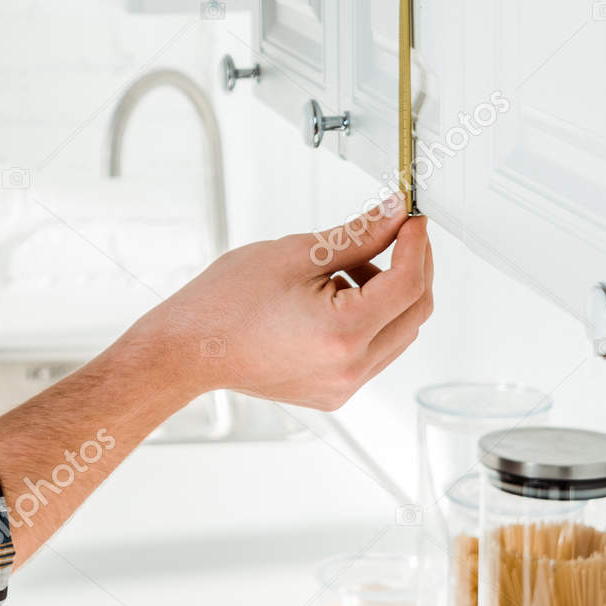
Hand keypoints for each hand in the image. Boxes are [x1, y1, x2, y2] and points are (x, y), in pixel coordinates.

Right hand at [147, 202, 433, 411]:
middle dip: (411, 267)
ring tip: (340, 268)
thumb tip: (394, 214)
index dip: (417, 245)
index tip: (411, 219)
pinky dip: (367, 318)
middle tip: (391, 233)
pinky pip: (373, 351)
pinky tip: (330, 297)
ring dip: (387, 294)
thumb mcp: (295, 254)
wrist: (188, 348)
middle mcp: (352, 368)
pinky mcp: (334, 391)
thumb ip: (356, 235)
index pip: (409, 284)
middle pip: (414, 312)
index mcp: (344, 332)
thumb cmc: (226, 302)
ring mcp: (344, 386)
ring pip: (397, 332)